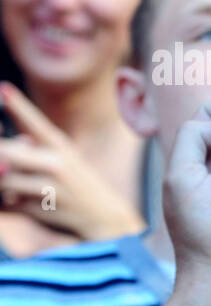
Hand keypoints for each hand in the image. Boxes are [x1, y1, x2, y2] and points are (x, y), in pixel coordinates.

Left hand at [0, 82, 144, 238]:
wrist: (105, 215)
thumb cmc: (78, 182)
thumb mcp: (64, 157)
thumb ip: (33, 147)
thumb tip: (14, 144)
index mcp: (62, 146)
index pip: (36, 123)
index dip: (18, 106)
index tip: (3, 89)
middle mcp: (57, 164)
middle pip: (6, 153)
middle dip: (0, 159)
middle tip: (6, 165)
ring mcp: (50, 188)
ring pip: (5, 180)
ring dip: (6, 184)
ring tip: (22, 188)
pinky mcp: (43, 209)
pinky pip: (11, 202)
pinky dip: (13, 202)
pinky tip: (31, 203)